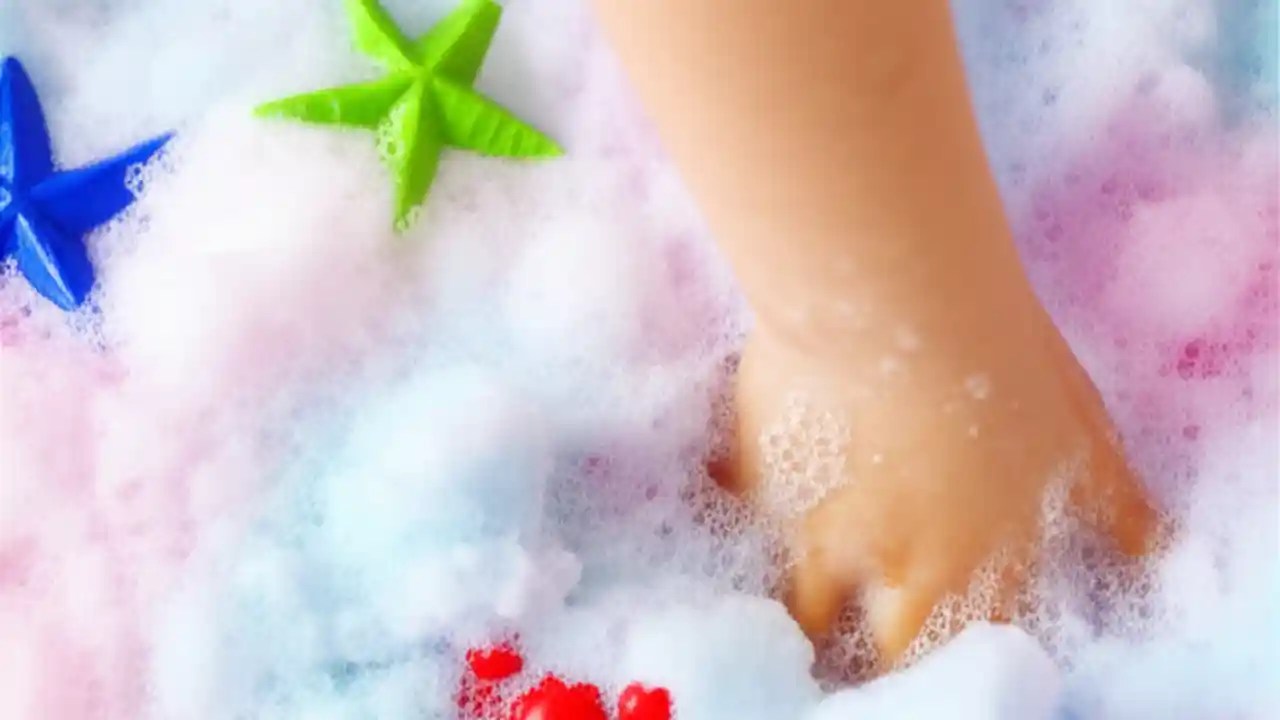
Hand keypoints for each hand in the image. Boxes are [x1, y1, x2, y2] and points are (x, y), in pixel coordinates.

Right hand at [717, 299, 1156, 665]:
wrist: (901, 305)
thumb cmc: (1008, 361)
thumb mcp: (1084, 431)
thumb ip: (1112, 501)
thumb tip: (1149, 549)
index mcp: (985, 554)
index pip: (971, 637)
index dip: (955, 636)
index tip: (938, 622)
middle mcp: (902, 560)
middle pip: (885, 644)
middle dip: (878, 641)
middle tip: (864, 610)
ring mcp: (824, 531)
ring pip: (805, 603)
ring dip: (803, 594)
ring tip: (799, 558)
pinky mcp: (763, 485)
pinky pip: (741, 501)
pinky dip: (740, 487)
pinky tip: (738, 465)